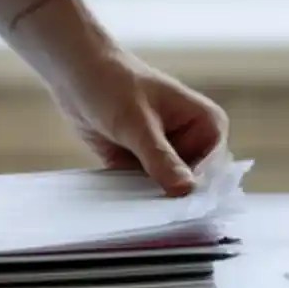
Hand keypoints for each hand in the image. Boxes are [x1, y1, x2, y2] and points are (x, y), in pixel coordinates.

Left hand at [53, 49, 228, 195]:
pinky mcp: (143, 163)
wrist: (75, 72)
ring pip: (166, 190)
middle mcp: (193, 141)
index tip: (178, 212)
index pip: (213, 170)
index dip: (197, 192)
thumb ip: (161, 158)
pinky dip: (132, 197)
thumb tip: (186, 190)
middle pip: (191, 184)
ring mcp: (168, 154)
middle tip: (152, 215)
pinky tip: (120, 204)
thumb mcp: (136, 123)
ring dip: (149, 200)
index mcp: (207, 124)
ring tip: (134, 210)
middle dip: (171, 199)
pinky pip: (143, 190)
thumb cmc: (112, 84)